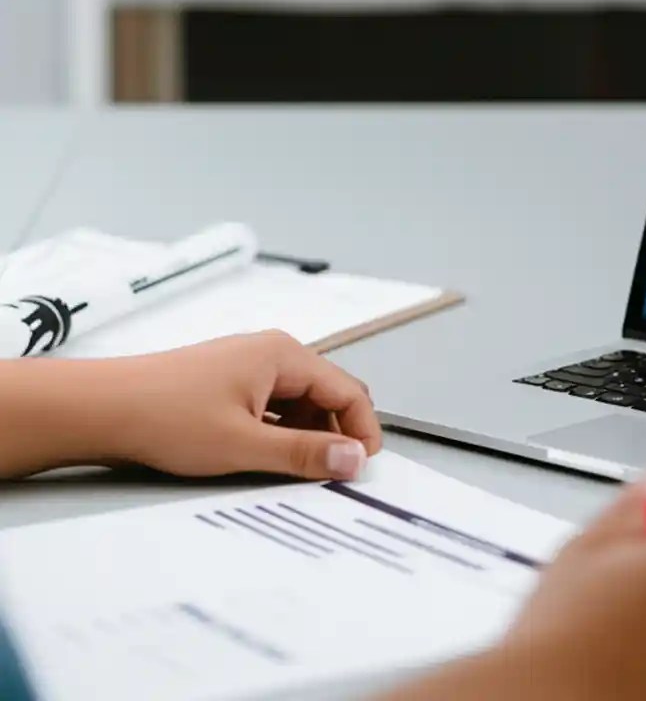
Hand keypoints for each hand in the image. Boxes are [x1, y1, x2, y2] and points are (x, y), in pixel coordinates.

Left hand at [105, 330, 380, 478]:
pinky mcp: (231, 385)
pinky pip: (275, 409)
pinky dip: (281, 435)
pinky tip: (267, 460)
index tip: (360, 468)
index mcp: (283, 355)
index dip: (362, 431)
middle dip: (337, 435)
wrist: (99, 409)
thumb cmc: (162, 415)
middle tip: (333, 475)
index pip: (348, 391)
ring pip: (302, 405)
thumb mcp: (243, 445)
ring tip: (295, 472)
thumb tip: (353, 459)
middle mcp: (271, 354)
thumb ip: (304, 454)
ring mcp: (250, 368)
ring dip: (307, 438)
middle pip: (329, 396)